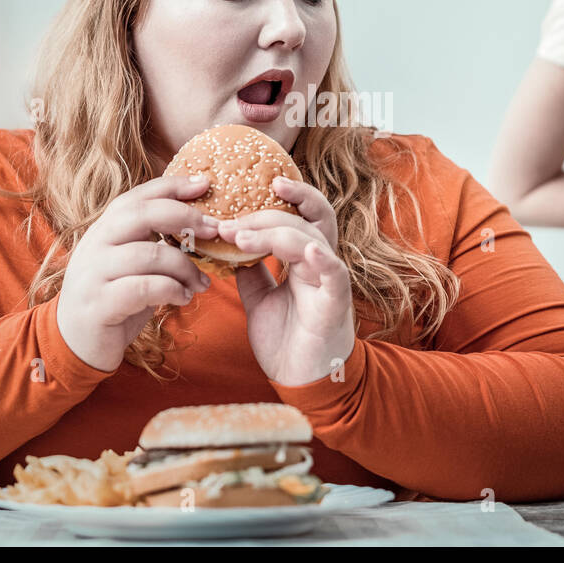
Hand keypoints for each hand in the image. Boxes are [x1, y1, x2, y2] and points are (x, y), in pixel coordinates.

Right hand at [57, 174, 220, 371]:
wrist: (76, 342)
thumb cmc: (114, 298)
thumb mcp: (130, 263)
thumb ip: (152, 241)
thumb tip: (201, 224)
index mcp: (104, 229)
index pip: (138, 196)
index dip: (172, 186)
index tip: (204, 184)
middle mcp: (94, 244)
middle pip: (141, 214)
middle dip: (184, 217)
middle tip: (215, 230)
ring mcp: (93, 273)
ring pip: (148, 254)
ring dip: (185, 267)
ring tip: (201, 283)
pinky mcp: (99, 304)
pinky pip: (143, 288)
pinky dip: (172, 290)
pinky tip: (184, 297)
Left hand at [216, 176, 355, 386]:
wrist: (300, 381)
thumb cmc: (287, 339)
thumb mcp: (259, 297)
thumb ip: (250, 270)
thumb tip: (229, 243)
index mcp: (305, 258)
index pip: (301, 214)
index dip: (287, 195)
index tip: (261, 181)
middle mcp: (321, 262)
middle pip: (304, 218)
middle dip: (265, 214)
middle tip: (228, 221)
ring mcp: (330, 279)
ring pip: (311, 238)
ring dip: (274, 233)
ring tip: (240, 237)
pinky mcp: (335, 301)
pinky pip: (334, 273)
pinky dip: (322, 258)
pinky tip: (307, 249)